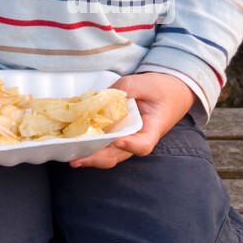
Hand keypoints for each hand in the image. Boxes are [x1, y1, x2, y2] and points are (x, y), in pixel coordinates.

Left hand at [68, 73, 196, 169]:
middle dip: (99, 158)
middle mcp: (138, 139)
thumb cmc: (162, 90)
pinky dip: (89, 146)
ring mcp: (126, 139)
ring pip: (109, 154)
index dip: (131, 145)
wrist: (170, 94)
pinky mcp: (116, 135)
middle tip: (80, 158)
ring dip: (91, 157)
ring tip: (73, 157)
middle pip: (119, 155)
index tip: (120, 141)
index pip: (144, 144)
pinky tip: (73, 145)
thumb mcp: (146, 83)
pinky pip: (103, 144)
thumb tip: (103, 96)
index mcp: (152, 128)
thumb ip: (126, 88)